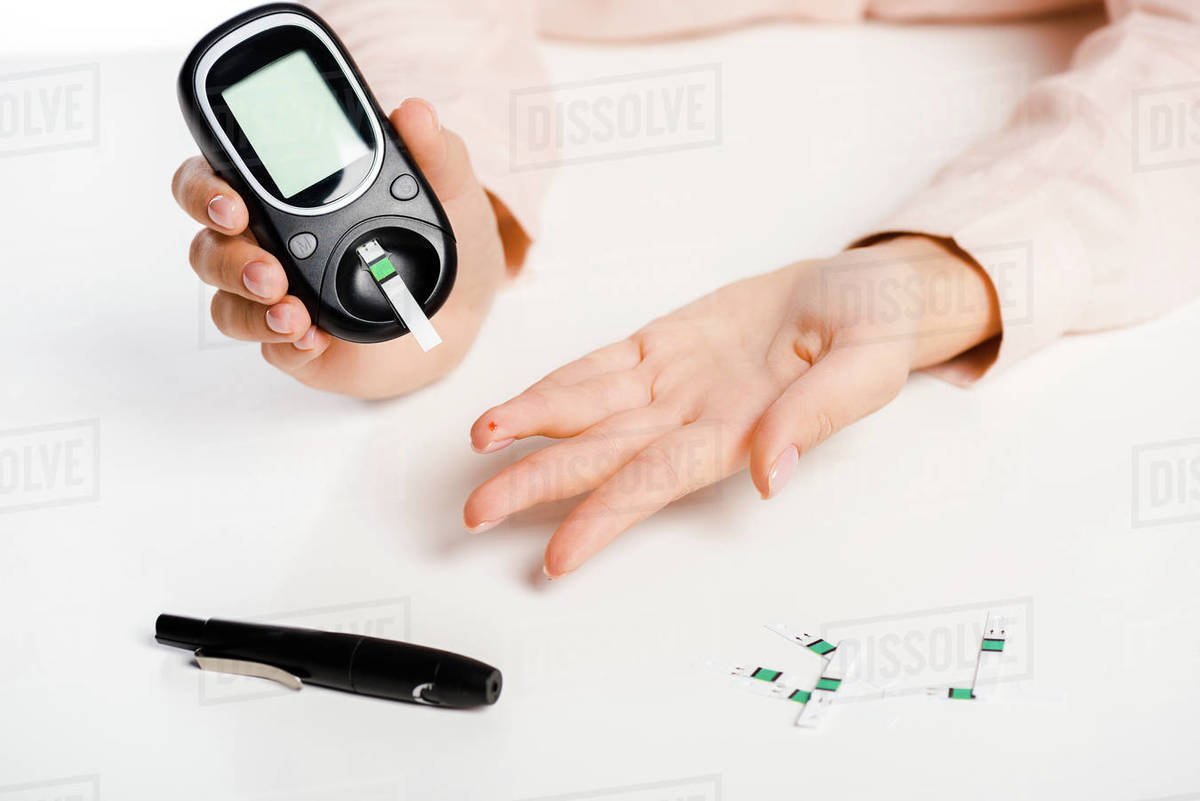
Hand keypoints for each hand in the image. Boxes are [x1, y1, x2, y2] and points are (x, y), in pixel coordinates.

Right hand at [171, 98, 507, 397]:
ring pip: (227, 300)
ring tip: (290, 307)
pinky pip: (271, 348)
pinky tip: (311, 337)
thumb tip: (415, 112)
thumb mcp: (449, 188)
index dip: (206, 186)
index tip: (231, 199)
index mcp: (286, 191)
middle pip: (209, 243)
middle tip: (264, 264)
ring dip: (250, 304)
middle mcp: (269, 242)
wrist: (466, 310)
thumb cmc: (443, 239)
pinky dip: (285, 343)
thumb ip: (432, 150)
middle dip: (224, 253)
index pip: (218, 176)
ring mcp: (278, 296)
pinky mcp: (297, 345)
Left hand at [464, 236, 1000, 577]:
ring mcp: (672, 382)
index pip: (657, 483)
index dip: (606, 516)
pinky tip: (519, 402)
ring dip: (532, 429)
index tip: (560, 556)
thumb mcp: (864, 368)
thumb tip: (770, 471)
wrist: (859, 294)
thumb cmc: (871, 333)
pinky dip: (558, 384)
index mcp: (739, 434)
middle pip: (601, 458)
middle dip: (538, 484)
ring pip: (588, 412)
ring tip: (480, 443)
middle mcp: (693, 417)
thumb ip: (814, 416)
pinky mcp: (662, 344)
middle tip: (478, 514)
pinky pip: (600, 365)